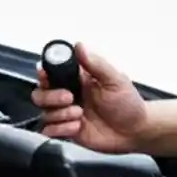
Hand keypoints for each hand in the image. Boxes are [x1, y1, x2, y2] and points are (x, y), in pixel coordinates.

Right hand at [30, 42, 147, 153]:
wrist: (135, 131)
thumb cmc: (128, 104)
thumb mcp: (115, 80)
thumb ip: (96, 64)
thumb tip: (80, 46)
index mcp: (79, 80)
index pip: (52, 73)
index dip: (44, 74)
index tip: (46, 76)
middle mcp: (70, 96)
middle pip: (40, 93)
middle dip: (50, 96)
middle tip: (69, 98)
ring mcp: (68, 114)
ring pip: (44, 113)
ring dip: (59, 114)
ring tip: (79, 115)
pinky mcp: (69, 131)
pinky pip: (50, 131)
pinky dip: (61, 129)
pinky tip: (77, 127)